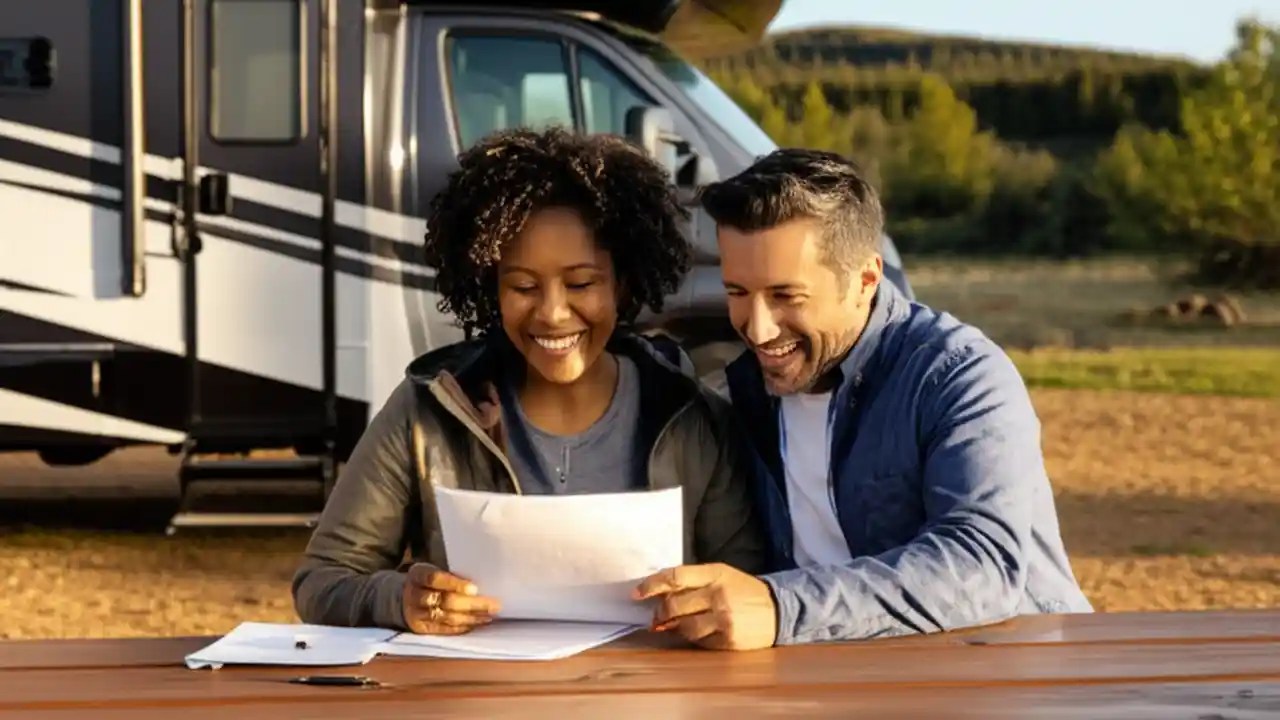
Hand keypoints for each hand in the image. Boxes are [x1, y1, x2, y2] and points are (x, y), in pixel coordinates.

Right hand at [401, 563, 500, 634]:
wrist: (401, 597)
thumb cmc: (426, 582)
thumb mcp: (432, 571)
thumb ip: (450, 576)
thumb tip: (480, 585)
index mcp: (417, 574)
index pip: (435, 579)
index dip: (455, 584)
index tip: (475, 588)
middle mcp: (414, 594)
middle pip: (445, 601)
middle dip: (472, 604)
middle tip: (494, 605)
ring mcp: (416, 614)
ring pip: (446, 617)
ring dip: (471, 618)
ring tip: (489, 616)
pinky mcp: (420, 628)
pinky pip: (443, 629)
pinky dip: (461, 627)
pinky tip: (476, 624)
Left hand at [632, 563, 776, 650]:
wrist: (780, 610)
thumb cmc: (744, 590)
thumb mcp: (722, 575)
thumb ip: (693, 581)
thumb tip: (660, 595)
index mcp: (715, 574)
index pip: (675, 577)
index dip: (652, 584)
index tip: (637, 593)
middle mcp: (718, 595)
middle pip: (674, 605)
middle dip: (660, 613)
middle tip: (657, 617)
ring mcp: (724, 619)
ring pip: (684, 627)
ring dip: (676, 628)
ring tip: (678, 625)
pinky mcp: (728, 639)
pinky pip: (699, 642)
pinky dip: (694, 639)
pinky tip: (700, 633)